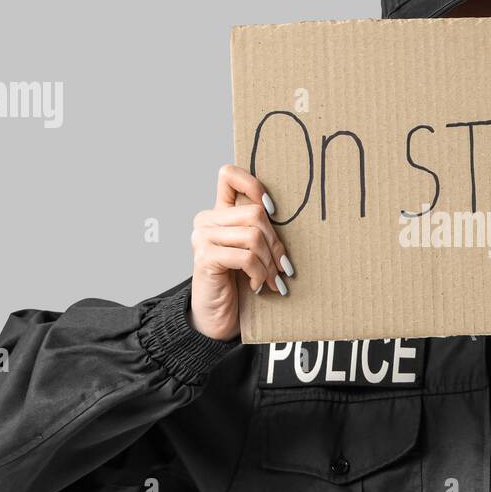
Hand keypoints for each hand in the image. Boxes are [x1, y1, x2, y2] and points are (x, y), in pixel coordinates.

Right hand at [188, 165, 293, 340]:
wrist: (217, 317)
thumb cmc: (238, 282)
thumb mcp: (254, 250)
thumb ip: (261, 230)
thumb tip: (287, 218)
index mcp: (219, 212)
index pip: (229, 174)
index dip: (254, 185)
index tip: (273, 209)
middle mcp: (206, 219)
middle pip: (255, 213)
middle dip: (274, 244)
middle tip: (281, 267)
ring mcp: (202, 237)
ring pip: (253, 235)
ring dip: (268, 263)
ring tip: (269, 279)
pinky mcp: (204, 257)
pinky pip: (246, 256)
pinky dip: (258, 273)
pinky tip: (256, 285)